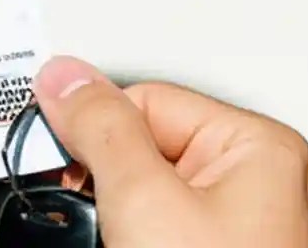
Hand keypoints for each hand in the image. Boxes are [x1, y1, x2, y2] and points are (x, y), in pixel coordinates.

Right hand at [33, 56, 307, 247]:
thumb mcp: (142, 199)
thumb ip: (99, 128)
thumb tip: (63, 75)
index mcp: (254, 148)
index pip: (145, 100)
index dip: (93, 128)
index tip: (52, 152)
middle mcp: (251, 183)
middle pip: (139, 145)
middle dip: (100, 177)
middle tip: (90, 214)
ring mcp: (231, 228)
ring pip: (137, 191)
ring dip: (108, 212)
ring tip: (112, 242)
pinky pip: (149, 226)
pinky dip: (121, 236)